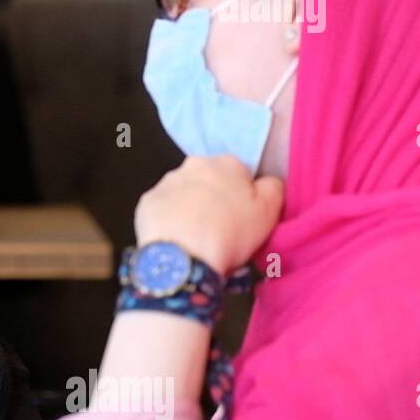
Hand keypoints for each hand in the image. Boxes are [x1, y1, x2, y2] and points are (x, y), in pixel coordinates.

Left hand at [134, 155, 284, 274]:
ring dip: (190, 207)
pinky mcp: (146, 202)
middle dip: (214, 198)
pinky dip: (168, 219)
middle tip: (220, 227)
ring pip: (183, 193)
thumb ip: (273, 188)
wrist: (183, 256)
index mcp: (226, 163)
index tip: (242, 216)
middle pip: (209, 180)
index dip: (243, 196)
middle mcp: (193, 165)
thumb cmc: (231, 232)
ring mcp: (165, 182)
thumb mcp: (269, 210)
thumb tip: (266, 181)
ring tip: (196, 236)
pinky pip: (162, 209)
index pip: (239, 173)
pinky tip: (176, 238)